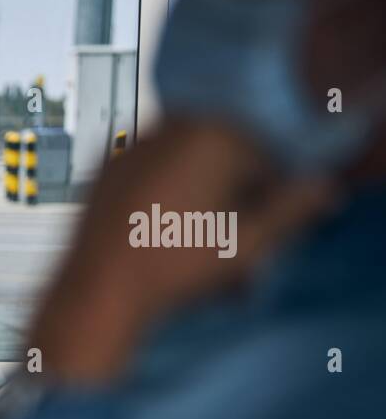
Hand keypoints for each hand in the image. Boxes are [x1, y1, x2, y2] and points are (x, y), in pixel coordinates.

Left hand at [28, 120, 336, 383]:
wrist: (97, 290)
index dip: (270, 196)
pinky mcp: (107, 167)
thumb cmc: (171, 268)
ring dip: (199, 193)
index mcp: (213, 134)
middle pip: (224, 155)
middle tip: (226, 237)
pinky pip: (151, 172)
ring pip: (187, 163)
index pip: (266, 155)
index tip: (260, 229)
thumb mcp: (245, 244)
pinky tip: (159, 231)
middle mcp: (171, 128)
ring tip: (192, 239)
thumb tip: (321, 189)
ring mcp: (134, 145)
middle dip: (232, 192)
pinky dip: (163, 193)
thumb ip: (290, 210)